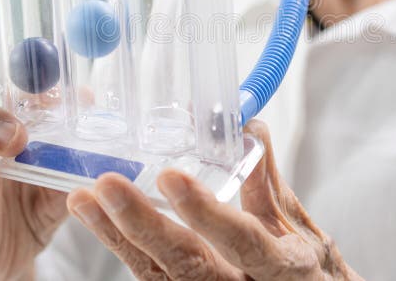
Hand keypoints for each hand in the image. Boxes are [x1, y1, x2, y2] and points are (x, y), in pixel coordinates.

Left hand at [66, 120, 361, 279]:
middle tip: (106, 186)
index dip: (205, 214)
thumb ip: (269, 184)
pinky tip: (99, 220)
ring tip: (85, 200)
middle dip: (142, 226)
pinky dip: (124, 249)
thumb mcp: (299, 230)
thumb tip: (250, 128)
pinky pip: (152, 279)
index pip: (243, 243)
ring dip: (118, 237)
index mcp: (282, 269)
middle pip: (187, 266)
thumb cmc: (310, 274)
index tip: (171, 179)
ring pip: (158, 276)